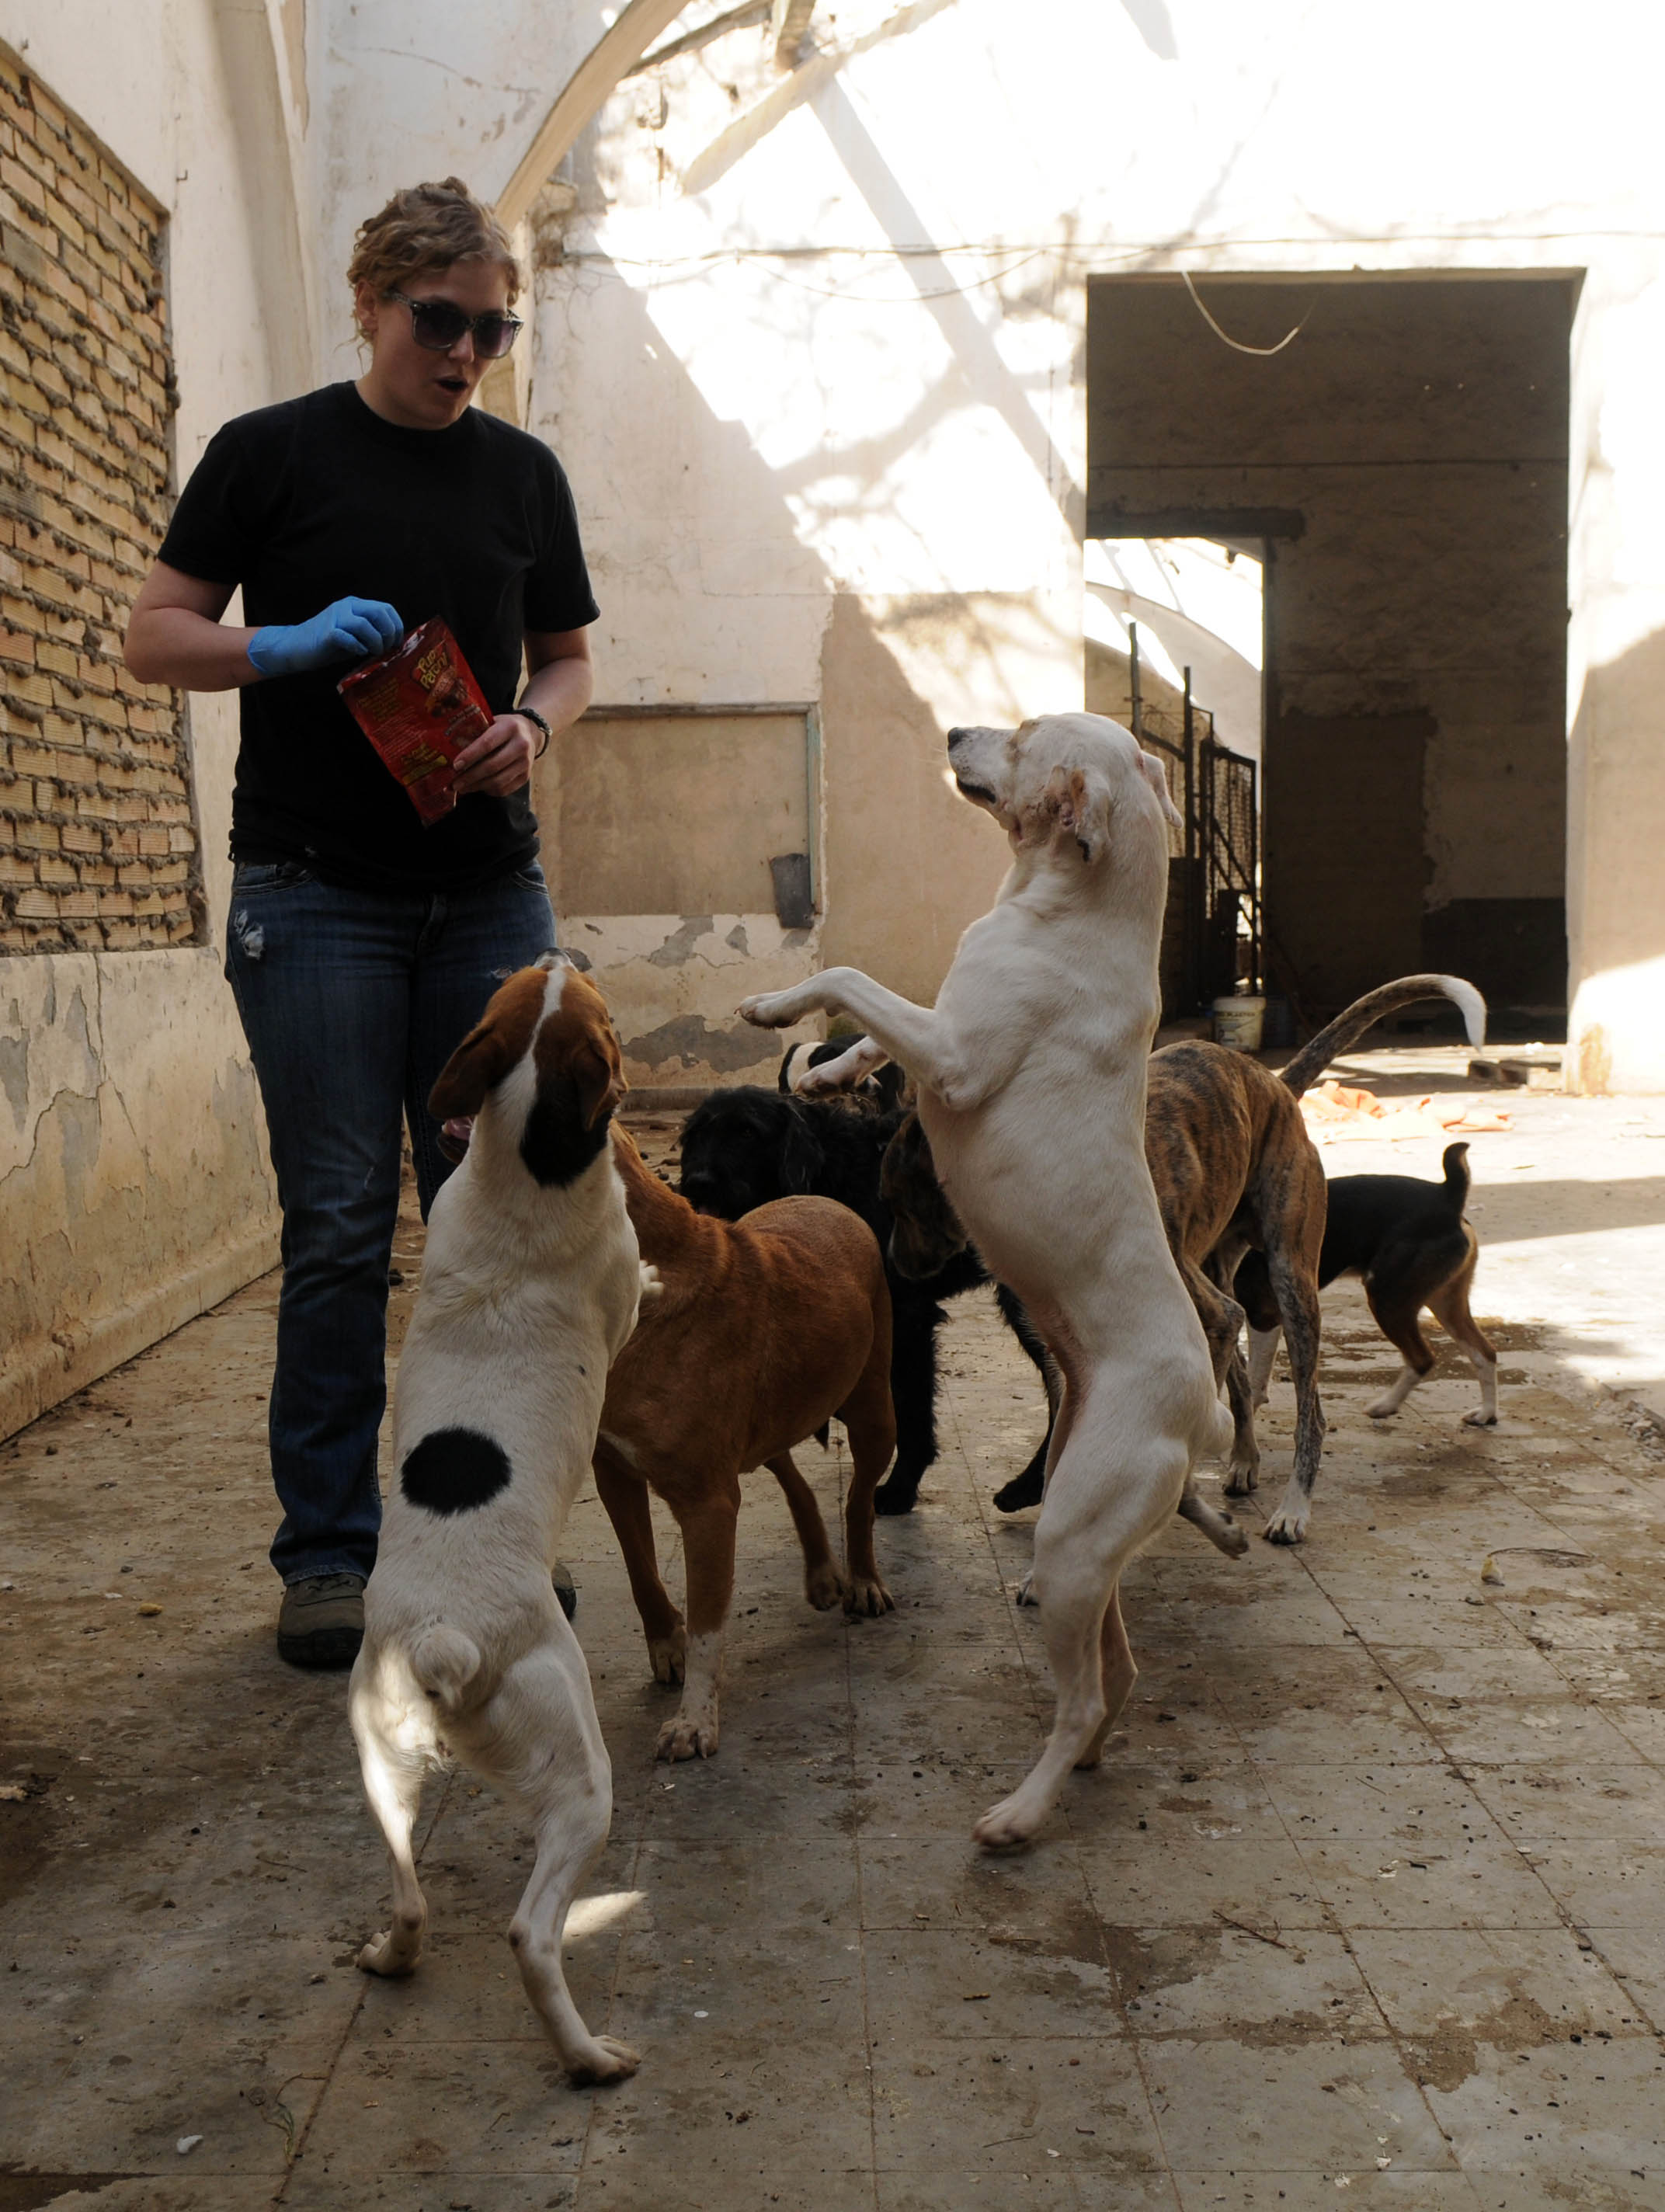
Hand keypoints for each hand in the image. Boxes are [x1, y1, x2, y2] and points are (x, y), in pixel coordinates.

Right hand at [246, 597, 402, 677]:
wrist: (295, 647)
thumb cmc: (327, 645)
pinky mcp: (326, 632)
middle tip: (387, 649)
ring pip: (365, 624)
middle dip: (389, 633)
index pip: (385, 608)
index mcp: (355, 605)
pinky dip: (357, 647)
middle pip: (379, 612)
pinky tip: (358, 652)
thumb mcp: (354, 636)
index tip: (397, 643)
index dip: (397, 626)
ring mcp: (335, 617)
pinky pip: (347, 637)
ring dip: (375, 642)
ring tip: (374, 653)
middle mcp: (346, 606)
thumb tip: (394, 645)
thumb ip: (371, 634)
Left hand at [452, 712, 538, 798]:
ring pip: (498, 781)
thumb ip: (476, 732)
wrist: (530, 733)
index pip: (487, 743)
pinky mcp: (526, 777)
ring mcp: (526, 763)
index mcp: (510, 727)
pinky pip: (504, 789)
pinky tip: (477, 787)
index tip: (455, 766)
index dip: (470, 756)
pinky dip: (488, 790)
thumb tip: (449, 751)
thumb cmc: (503, 727)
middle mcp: (521, 745)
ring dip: (477, 786)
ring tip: (462, 787)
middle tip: (454, 783)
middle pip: (492, 766)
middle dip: (470, 777)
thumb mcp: (492, 722)